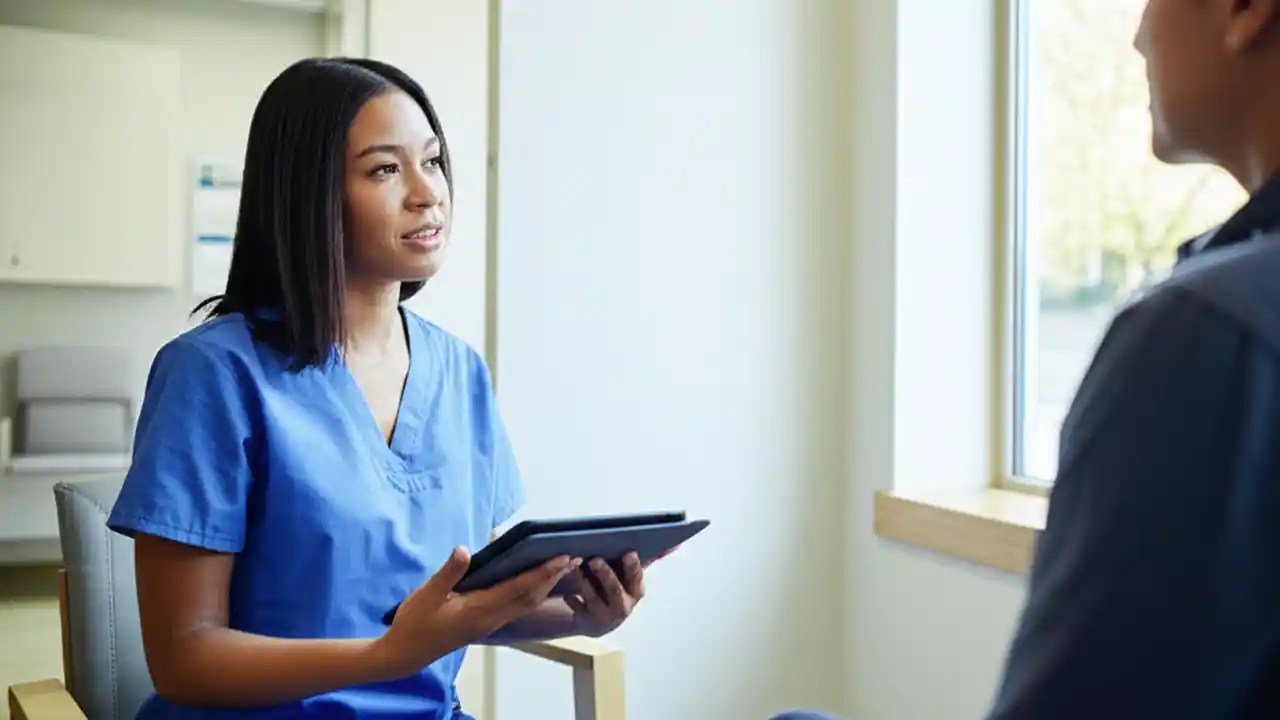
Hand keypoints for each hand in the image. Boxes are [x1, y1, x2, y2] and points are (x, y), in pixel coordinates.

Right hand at [372, 547, 580, 677]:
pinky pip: (517, 607)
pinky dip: (531, 593)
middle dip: (552, 577)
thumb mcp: (427, 595)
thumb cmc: (415, 622)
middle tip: (573, 558)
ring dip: (545, 585)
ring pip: (526, 603)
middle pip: (530, 597)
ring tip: (561, 568)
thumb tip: (464, 550)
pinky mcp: (485, 624)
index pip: (519, 588)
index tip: (562, 558)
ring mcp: (490, 623)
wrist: (406, 653)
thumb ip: (448, 573)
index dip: (542, 572)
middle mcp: (491, 618)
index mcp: (480, 609)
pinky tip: (534, 584)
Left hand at [565, 552, 647, 637]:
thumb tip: (674, 544)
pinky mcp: (586, 620)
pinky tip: (566, 591)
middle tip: (595, 559)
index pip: (636, 579)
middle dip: (606, 575)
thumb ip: (650, 560)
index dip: (633, 567)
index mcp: (635, 592)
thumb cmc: (619, 590)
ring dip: (583, 582)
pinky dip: (572, 600)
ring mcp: (604, 614)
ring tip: (574, 567)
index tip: (628, 553)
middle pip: (614, 590)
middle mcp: (622, 606)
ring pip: (592, 598)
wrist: (600, 622)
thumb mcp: (633, 579)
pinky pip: (577, 609)